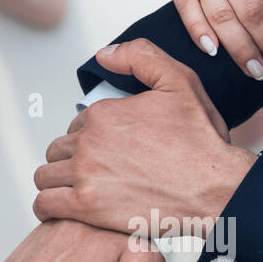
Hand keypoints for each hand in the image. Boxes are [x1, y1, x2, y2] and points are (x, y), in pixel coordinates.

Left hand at [33, 40, 256, 236]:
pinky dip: (49, 205)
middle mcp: (89, 142)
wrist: (218, 188)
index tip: (108, 149)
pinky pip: (44, 204)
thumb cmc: (202, 143)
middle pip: (57, 149)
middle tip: (96, 171)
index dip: (90, 135)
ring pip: (45, 175)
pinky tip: (65, 207)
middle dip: (71, 158)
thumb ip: (140, 57)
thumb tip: (104, 54)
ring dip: (58, 181)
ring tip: (78, 189)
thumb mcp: (179, 82)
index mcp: (103, 113)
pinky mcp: (87, 207)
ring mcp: (85, 175)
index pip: (75, 124)